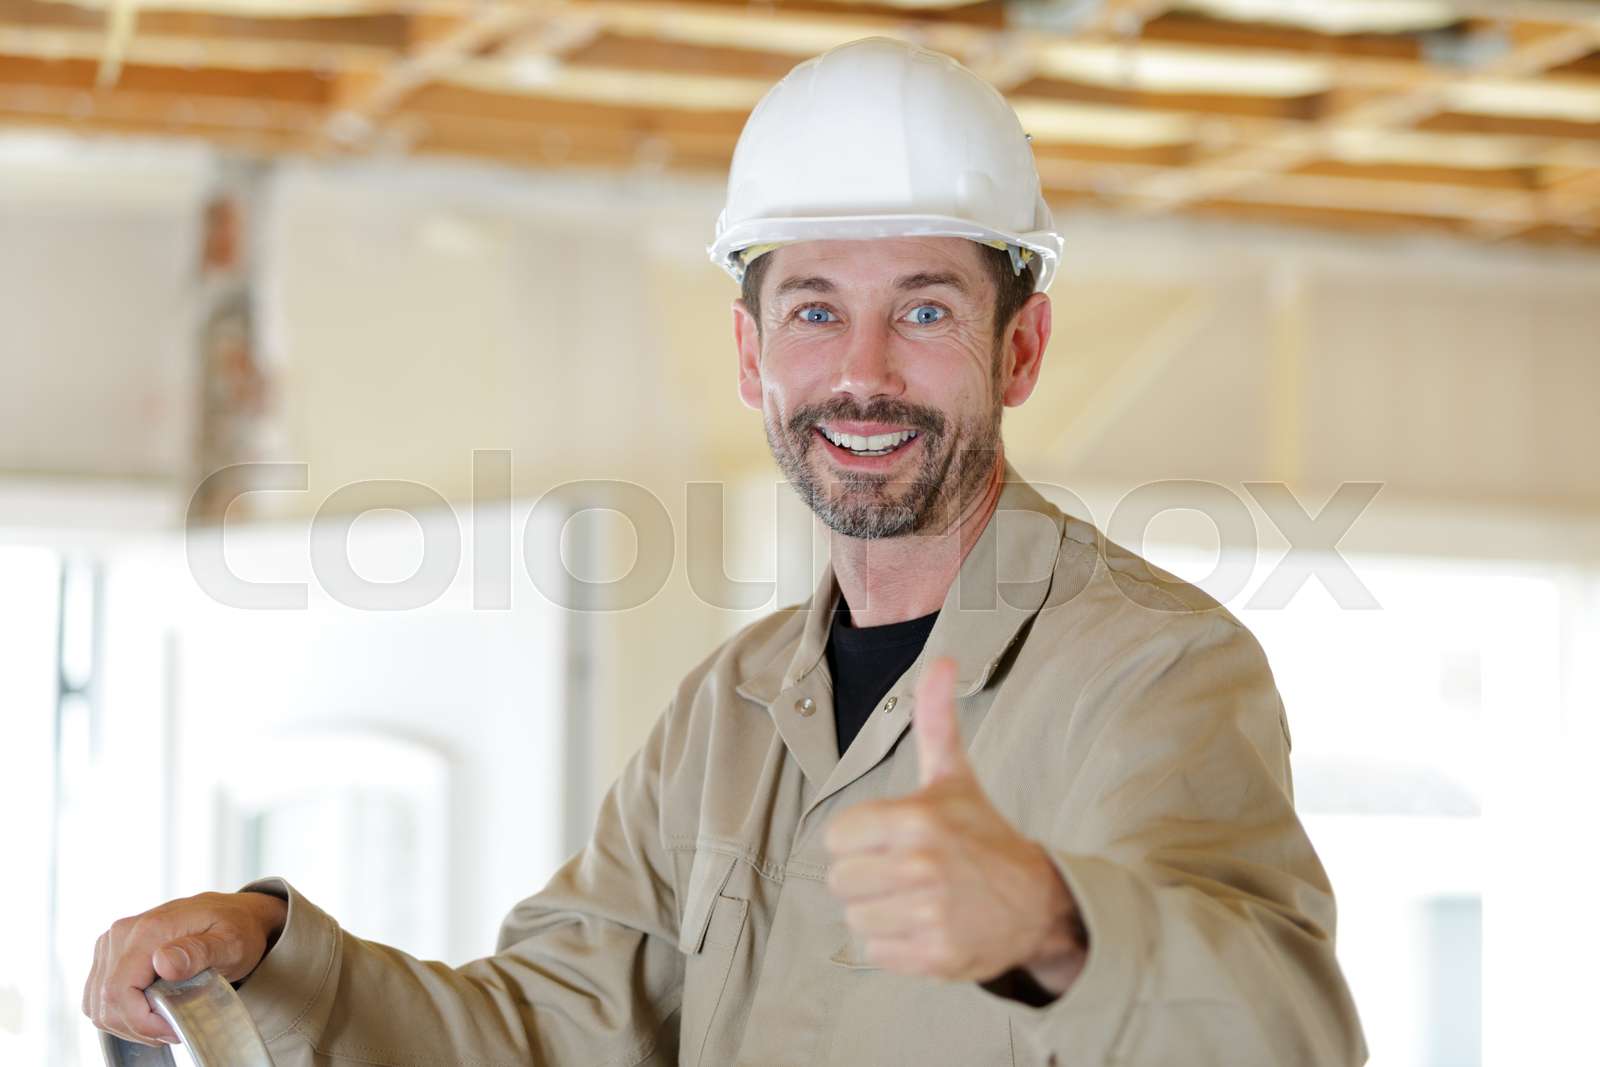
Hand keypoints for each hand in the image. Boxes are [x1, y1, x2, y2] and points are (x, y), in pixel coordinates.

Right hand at [83, 890, 286, 1045]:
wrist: (232, 914)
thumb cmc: (236, 929)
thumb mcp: (232, 943)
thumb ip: (199, 952)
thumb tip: (163, 962)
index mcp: (149, 929)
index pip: (118, 991)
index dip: (141, 1021)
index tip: (172, 1028)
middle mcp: (123, 933)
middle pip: (105, 1001)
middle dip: (138, 1027)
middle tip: (174, 1028)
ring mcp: (112, 943)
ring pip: (98, 1004)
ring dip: (129, 1024)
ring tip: (165, 1021)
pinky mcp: (110, 955)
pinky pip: (99, 998)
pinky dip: (121, 1014)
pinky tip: (150, 1012)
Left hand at [824, 657, 1085, 988]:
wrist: (1039, 902)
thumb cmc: (984, 835)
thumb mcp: (956, 778)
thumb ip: (936, 721)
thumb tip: (942, 658)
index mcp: (918, 820)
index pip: (837, 836)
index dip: (857, 838)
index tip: (887, 839)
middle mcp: (922, 868)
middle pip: (840, 880)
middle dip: (865, 877)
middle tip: (902, 871)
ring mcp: (930, 916)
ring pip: (855, 919)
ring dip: (878, 912)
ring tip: (914, 898)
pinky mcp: (935, 957)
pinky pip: (876, 953)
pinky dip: (894, 945)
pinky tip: (924, 926)